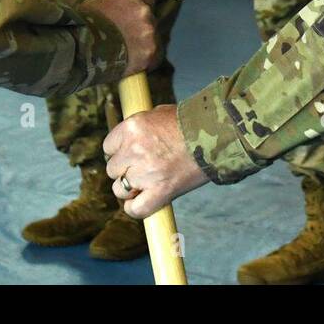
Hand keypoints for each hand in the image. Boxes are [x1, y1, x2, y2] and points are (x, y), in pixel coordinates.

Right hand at [80, 0, 157, 76]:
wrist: (83, 48)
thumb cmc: (82, 26)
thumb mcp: (93, 4)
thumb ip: (108, 4)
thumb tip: (107, 6)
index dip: (139, 11)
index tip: (133, 19)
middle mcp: (143, 9)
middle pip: (149, 19)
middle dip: (139, 29)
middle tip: (125, 39)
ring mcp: (149, 30)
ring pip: (152, 38)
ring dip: (143, 44)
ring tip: (125, 55)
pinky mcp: (151, 51)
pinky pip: (154, 57)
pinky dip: (146, 61)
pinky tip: (133, 65)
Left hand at [103, 104, 209, 218]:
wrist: (214, 134)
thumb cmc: (189, 121)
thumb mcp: (158, 114)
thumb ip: (139, 128)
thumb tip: (128, 138)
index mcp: (131, 127)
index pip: (108, 146)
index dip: (117, 152)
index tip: (127, 155)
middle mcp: (134, 150)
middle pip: (113, 169)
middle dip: (124, 169)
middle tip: (139, 168)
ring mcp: (145, 173)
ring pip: (120, 189)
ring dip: (129, 189)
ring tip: (143, 184)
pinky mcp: (160, 192)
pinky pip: (135, 209)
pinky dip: (135, 208)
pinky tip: (140, 203)